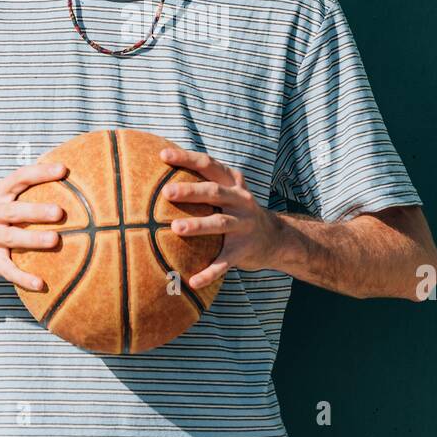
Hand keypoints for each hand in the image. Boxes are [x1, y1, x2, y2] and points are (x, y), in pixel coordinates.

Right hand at [0, 162, 65, 290]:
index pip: (19, 178)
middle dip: (37, 211)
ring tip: (54, 240)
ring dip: (33, 239)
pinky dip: (24, 278)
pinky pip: (8, 270)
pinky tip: (40, 284)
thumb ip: (27, 190)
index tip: (63, 170)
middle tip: (60, 212)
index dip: (40, 173)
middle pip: (15, 211)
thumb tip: (68, 176)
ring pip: (11, 238)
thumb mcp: (4, 200)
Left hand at [158, 145, 288, 287]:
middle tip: (167, 192)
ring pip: (220, 223)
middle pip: (214, 192)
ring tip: (176, 228)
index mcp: (233, 182)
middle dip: (191, 191)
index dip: (187, 158)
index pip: (208, 164)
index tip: (163, 155)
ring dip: (198, 225)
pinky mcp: (243, 250)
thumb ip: (205, 181)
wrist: (276, 238)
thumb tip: (160, 171)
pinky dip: (209, 272)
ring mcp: (244, 225)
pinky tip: (192, 281)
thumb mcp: (229, 191)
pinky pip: (225, 262)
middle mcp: (241, 200)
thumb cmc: (238, 211)